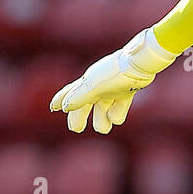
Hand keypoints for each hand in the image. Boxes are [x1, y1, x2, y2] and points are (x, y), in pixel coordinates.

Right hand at [50, 27, 176, 133]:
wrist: (140, 64)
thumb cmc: (114, 73)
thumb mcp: (94, 86)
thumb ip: (79, 97)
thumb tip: (64, 108)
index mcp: (87, 81)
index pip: (70, 92)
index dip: (61, 99)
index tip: (53, 107)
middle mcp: (98, 85)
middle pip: (85, 104)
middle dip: (79, 116)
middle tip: (76, 129)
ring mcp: (112, 89)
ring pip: (102, 109)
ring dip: (101, 119)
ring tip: (102, 128)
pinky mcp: (126, 93)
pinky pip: (118, 108)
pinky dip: (117, 113)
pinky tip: (116, 116)